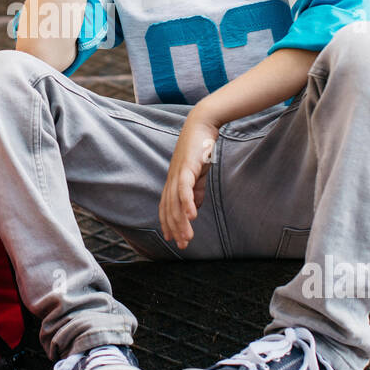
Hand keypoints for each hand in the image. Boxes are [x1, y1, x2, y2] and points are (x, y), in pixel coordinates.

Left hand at [159, 108, 220, 250]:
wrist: (202, 124)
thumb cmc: (200, 148)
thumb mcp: (198, 174)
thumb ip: (196, 190)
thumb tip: (193, 208)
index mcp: (173, 182)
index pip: (167, 208)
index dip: (168, 224)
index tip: (173, 240)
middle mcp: (172, 179)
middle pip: (169, 209)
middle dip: (175, 229)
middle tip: (182, 245)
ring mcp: (177, 174)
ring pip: (176, 203)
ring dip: (181, 222)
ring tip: (187, 237)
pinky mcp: (186, 167)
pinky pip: (184, 189)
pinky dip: (187, 203)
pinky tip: (192, 216)